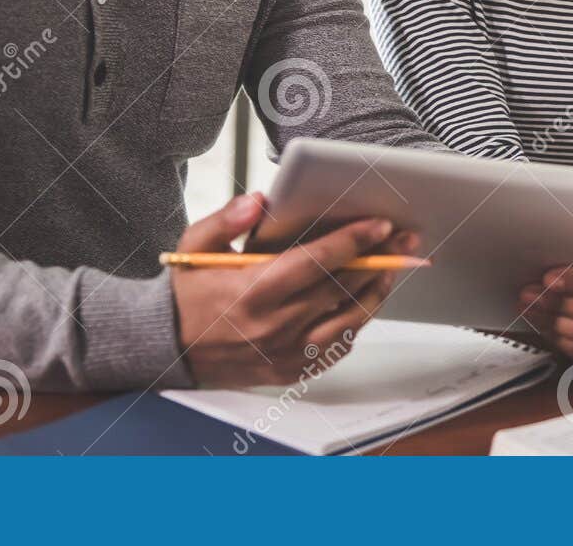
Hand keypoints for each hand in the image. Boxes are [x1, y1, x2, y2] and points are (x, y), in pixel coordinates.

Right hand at [170, 192, 413, 386]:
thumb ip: (226, 220)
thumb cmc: (188, 294)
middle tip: (404, 238)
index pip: (317, 261)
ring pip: (349, 321)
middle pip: (342, 289)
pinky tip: (364, 302)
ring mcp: (285, 354)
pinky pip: (336, 348)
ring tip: (393, 268)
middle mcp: (275, 326)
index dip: (354, 241)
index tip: (380, 224)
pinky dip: (356, 324)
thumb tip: (260, 201)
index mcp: (254, 291)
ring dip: (376, 292)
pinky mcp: (290, 371)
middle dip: (379, 259)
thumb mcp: (194, 247)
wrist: (168, 350)